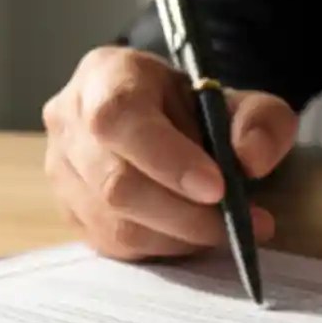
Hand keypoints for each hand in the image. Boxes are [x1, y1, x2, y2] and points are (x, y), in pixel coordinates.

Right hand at [42, 46, 297, 260]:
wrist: (165, 121)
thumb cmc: (197, 107)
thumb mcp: (241, 99)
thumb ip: (260, 122)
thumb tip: (251, 159)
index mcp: (105, 75)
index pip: (120, 118)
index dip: (167, 159)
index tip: (219, 188)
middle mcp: (70, 122)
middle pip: (115, 183)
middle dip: (185, 213)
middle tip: (238, 222)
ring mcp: (62, 172)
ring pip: (116, 223)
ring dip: (179, 236)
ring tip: (222, 230)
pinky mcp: (70, 214)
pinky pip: (115, 247)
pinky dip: (163, 247)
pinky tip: (191, 234)